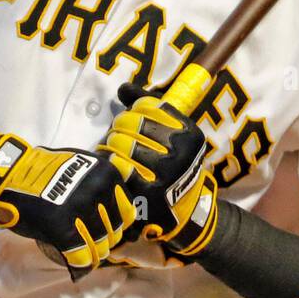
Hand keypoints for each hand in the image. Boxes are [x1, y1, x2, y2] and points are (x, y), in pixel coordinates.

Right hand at [0, 133, 141, 274]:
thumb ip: (103, 182)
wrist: (11, 172)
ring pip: (99, 246)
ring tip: (86, 257)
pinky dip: (80, 265)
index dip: (117, 227)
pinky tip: (76, 267)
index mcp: (106, 174)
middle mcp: (97, 190)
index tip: (109, 232)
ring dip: (94, 256)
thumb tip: (123, 211)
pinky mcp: (60, 227)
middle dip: (105, 243)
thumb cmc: (46, 172)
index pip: (127, 214)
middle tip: (95, 246)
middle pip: (114, 232)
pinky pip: (80, 256)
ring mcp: (79, 209)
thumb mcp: (83, 165)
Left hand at [103, 82, 218, 265]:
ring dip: (110, 143)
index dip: (133, 111)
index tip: (132, 120)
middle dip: (118, 126)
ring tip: (113, 148)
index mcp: (188, 133)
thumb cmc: (174, 162)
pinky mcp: (145, 193)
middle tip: (117, 135)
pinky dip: (110, 161)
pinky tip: (112, 163)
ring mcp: (163, 174)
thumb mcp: (174, 133)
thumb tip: (123, 89)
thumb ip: (150, 106)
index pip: (147, 106)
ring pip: (119, 142)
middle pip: (130, 122)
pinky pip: (116, 166)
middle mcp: (179, 153)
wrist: (185, 208)